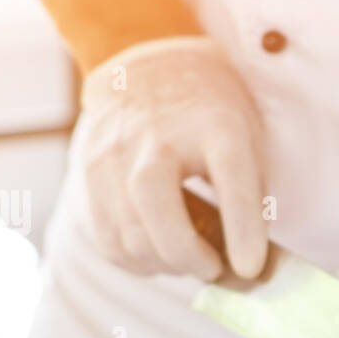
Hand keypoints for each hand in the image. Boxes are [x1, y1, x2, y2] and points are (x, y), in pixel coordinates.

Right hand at [74, 36, 267, 279]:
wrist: (149, 67)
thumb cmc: (209, 117)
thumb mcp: (247, 140)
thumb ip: (251, 199)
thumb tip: (248, 268)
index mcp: (214, 126)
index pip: (231, 182)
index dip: (242, 231)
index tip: (249, 270)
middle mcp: (156, 138)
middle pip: (160, 213)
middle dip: (189, 258)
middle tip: (213, 268)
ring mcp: (113, 156)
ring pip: (129, 237)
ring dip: (164, 264)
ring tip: (188, 258)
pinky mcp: (87, 175)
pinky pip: (108, 241)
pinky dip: (136, 260)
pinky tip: (157, 252)